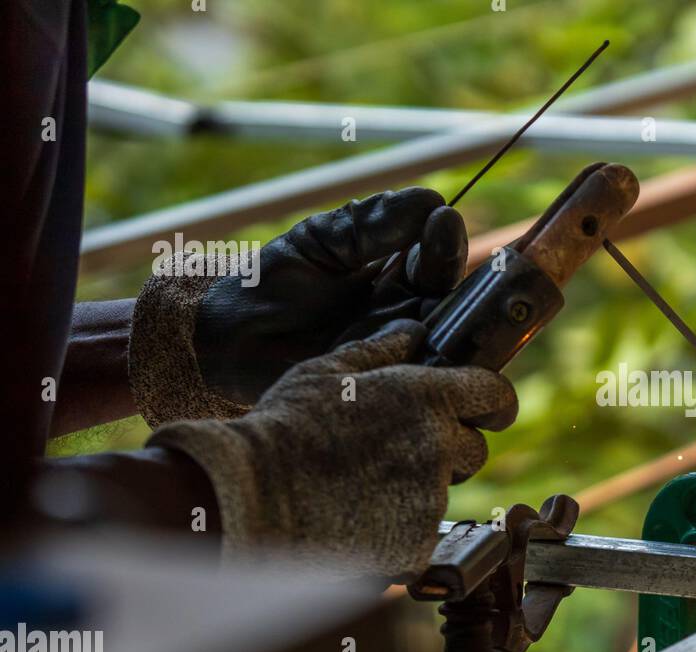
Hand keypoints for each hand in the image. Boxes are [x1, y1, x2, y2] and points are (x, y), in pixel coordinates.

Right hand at [148, 320, 516, 578]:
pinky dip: (399, 528)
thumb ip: (379, 350)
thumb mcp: (326, 372)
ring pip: (443, 491)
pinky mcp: (417, 543)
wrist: (250, 499)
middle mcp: (438, 445)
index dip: (495, 402)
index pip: (495, 394)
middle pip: (474, 448)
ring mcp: (430, 498)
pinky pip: (421, 531)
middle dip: (450, 448)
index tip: (490, 410)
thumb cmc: (282, 427)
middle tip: (400, 452)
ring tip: (361, 486)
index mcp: (425, 397)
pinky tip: (356, 519)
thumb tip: (415, 331)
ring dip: (417, 487)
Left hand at [193, 187, 467, 404]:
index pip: (442, 260)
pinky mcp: (389, 395)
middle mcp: (410, 316)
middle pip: (459, 305)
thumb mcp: (322, 240)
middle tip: (442, 277)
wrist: (227, 340)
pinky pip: (425, 387)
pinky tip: (415, 364)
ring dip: (450, 338)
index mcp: (401, 276)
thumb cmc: (272, 284)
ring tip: (433, 325)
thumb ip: (375, 222)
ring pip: (452, 348)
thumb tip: (436, 204)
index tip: (440, 227)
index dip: (446, 245)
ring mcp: (402, 357)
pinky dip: (428, 376)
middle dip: (461, 293)